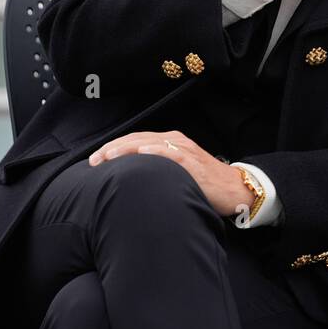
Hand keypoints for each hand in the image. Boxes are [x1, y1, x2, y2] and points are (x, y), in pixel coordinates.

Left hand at [87, 130, 254, 217]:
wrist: (234, 189)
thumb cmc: (204, 184)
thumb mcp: (176, 173)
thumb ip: (157, 170)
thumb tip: (130, 180)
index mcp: (170, 142)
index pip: (135, 140)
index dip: (113, 147)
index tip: (94, 160)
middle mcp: (175, 141)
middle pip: (137, 139)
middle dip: (113, 148)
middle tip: (93, 160)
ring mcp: (184, 150)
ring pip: (149, 143)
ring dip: (126, 148)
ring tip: (107, 156)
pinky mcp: (193, 161)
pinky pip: (171, 153)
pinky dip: (155, 151)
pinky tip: (141, 152)